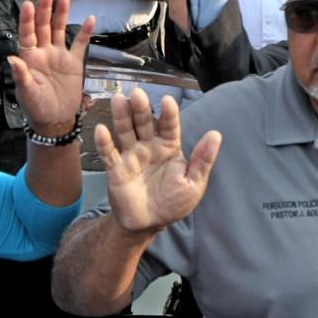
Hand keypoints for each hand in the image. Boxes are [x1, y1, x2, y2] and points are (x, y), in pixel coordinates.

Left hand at [9, 0, 92, 134]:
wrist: (56, 120)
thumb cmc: (37, 108)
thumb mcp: (27, 93)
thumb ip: (21, 75)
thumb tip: (11, 59)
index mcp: (30, 58)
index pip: (27, 34)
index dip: (28, 19)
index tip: (29, 5)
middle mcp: (43, 52)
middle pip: (44, 25)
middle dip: (45, 8)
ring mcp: (59, 55)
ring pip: (60, 29)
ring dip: (62, 13)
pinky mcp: (74, 62)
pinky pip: (80, 44)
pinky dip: (85, 32)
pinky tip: (89, 19)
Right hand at [95, 88, 220, 235]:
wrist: (149, 223)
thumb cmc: (173, 202)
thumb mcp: (194, 184)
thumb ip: (203, 160)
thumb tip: (215, 134)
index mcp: (169, 147)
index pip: (169, 126)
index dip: (168, 114)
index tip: (168, 101)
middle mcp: (148, 146)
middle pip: (144, 123)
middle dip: (141, 109)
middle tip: (138, 94)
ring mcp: (131, 156)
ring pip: (125, 132)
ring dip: (121, 116)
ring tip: (118, 100)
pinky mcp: (116, 169)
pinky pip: (109, 154)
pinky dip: (104, 142)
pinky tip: (101, 129)